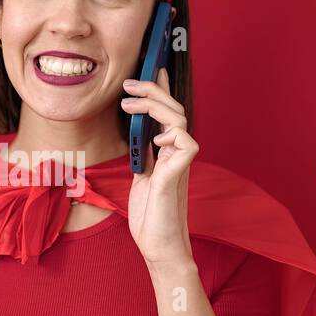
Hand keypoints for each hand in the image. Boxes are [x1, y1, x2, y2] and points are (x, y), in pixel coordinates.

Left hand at [120, 66, 197, 268]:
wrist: (158, 247)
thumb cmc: (151, 217)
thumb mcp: (141, 179)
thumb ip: (144, 157)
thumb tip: (139, 135)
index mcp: (168, 153)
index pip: (168, 114)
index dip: (162, 90)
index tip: (153, 68)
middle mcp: (176, 154)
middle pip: (174, 110)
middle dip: (152, 91)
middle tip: (128, 84)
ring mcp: (179, 164)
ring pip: (179, 120)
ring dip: (154, 106)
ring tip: (128, 103)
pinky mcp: (178, 176)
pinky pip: (187, 144)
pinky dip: (173, 135)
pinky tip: (156, 140)